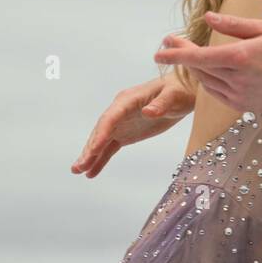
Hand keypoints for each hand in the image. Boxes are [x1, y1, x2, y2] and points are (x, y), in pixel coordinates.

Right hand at [71, 74, 194, 177]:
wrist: (183, 91)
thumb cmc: (178, 90)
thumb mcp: (173, 96)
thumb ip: (160, 104)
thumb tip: (147, 111)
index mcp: (128, 100)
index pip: (110, 118)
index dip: (102, 134)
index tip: (93, 149)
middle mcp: (119, 110)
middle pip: (101, 131)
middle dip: (90, 148)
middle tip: (79, 166)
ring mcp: (121, 123)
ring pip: (102, 141)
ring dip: (90, 156)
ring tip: (78, 171)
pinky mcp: (125, 133)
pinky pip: (110, 147)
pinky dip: (101, 159)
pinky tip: (91, 172)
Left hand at [151, 11, 261, 114]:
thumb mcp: (260, 29)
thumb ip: (231, 24)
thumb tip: (207, 18)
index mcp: (239, 57)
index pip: (198, 56)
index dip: (175, 54)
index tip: (159, 51)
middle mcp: (236, 79)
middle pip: (199, 68)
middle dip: (183, 56)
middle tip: (172, 42)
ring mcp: (238, 95)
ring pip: (205, 81)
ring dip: (197, 68)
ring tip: (196, 55)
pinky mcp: (241, 105)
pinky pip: (216, 92)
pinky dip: (210, 81)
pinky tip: (213, 71)